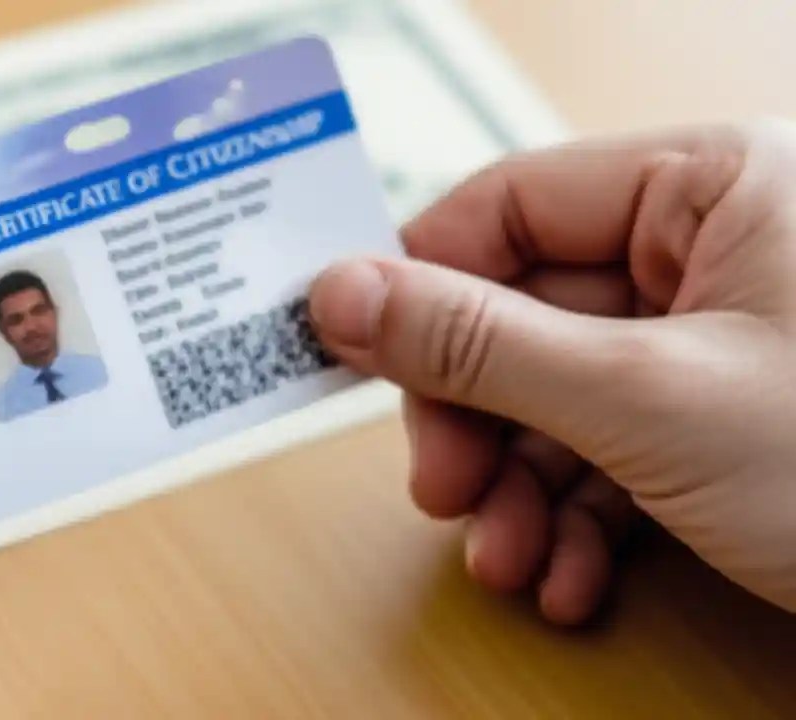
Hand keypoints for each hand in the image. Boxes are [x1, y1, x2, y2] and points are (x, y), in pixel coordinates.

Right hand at [310, 121, 795, 624]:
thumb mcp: (646, 398)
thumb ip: (478, 341)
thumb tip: (343, 294)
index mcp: (705, 188)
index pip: (509, 205)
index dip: (418, 280)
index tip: (348, 349)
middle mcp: (709, 253)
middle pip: (522, 316)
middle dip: (477, 422)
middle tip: (442, 490)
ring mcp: (716, 343)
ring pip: (560, 399)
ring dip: (521, 492)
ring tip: (515, 563)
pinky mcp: (723, 421)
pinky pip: (613, 452)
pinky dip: (580, 522)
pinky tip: (573, 576)